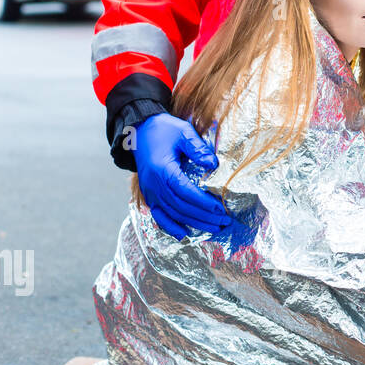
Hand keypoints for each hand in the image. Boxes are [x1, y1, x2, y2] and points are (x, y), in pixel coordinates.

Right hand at [134, 113, 230, 240]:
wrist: (140, 131)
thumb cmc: (164, 130)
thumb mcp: (183, 132)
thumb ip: (198, 148)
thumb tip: (213, 164)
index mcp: (162, 170)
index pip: (185, 192)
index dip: (203, 202)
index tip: (220, 209)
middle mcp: (154, 185)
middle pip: (181, 207)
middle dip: (204, 216)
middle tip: (224, 222)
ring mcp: (150, 192)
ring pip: (173, 214)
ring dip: (194, 223)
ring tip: (214, 228)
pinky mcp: (149, 195)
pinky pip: (159, 215)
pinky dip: (170, 226)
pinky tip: (184, 234)